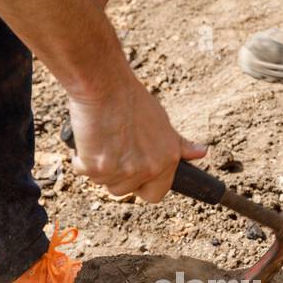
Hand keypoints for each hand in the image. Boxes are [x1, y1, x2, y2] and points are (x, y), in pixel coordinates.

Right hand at [68, 70, 206, 202]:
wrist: (106, 86)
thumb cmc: (132, 100)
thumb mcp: (163, 122)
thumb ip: (178, 144)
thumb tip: (202, 152)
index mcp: (166, 160)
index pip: (155, 195)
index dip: (142, 185)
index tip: (133, 171)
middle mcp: (147, 169)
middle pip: (124, 190)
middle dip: (115, 174)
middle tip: (113, 147)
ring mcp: (122, 171)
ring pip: (103, 183)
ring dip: (98, 167)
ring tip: (102, 140)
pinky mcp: (97, 168)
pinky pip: (83, 172)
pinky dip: (80, 159)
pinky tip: (89, 137)